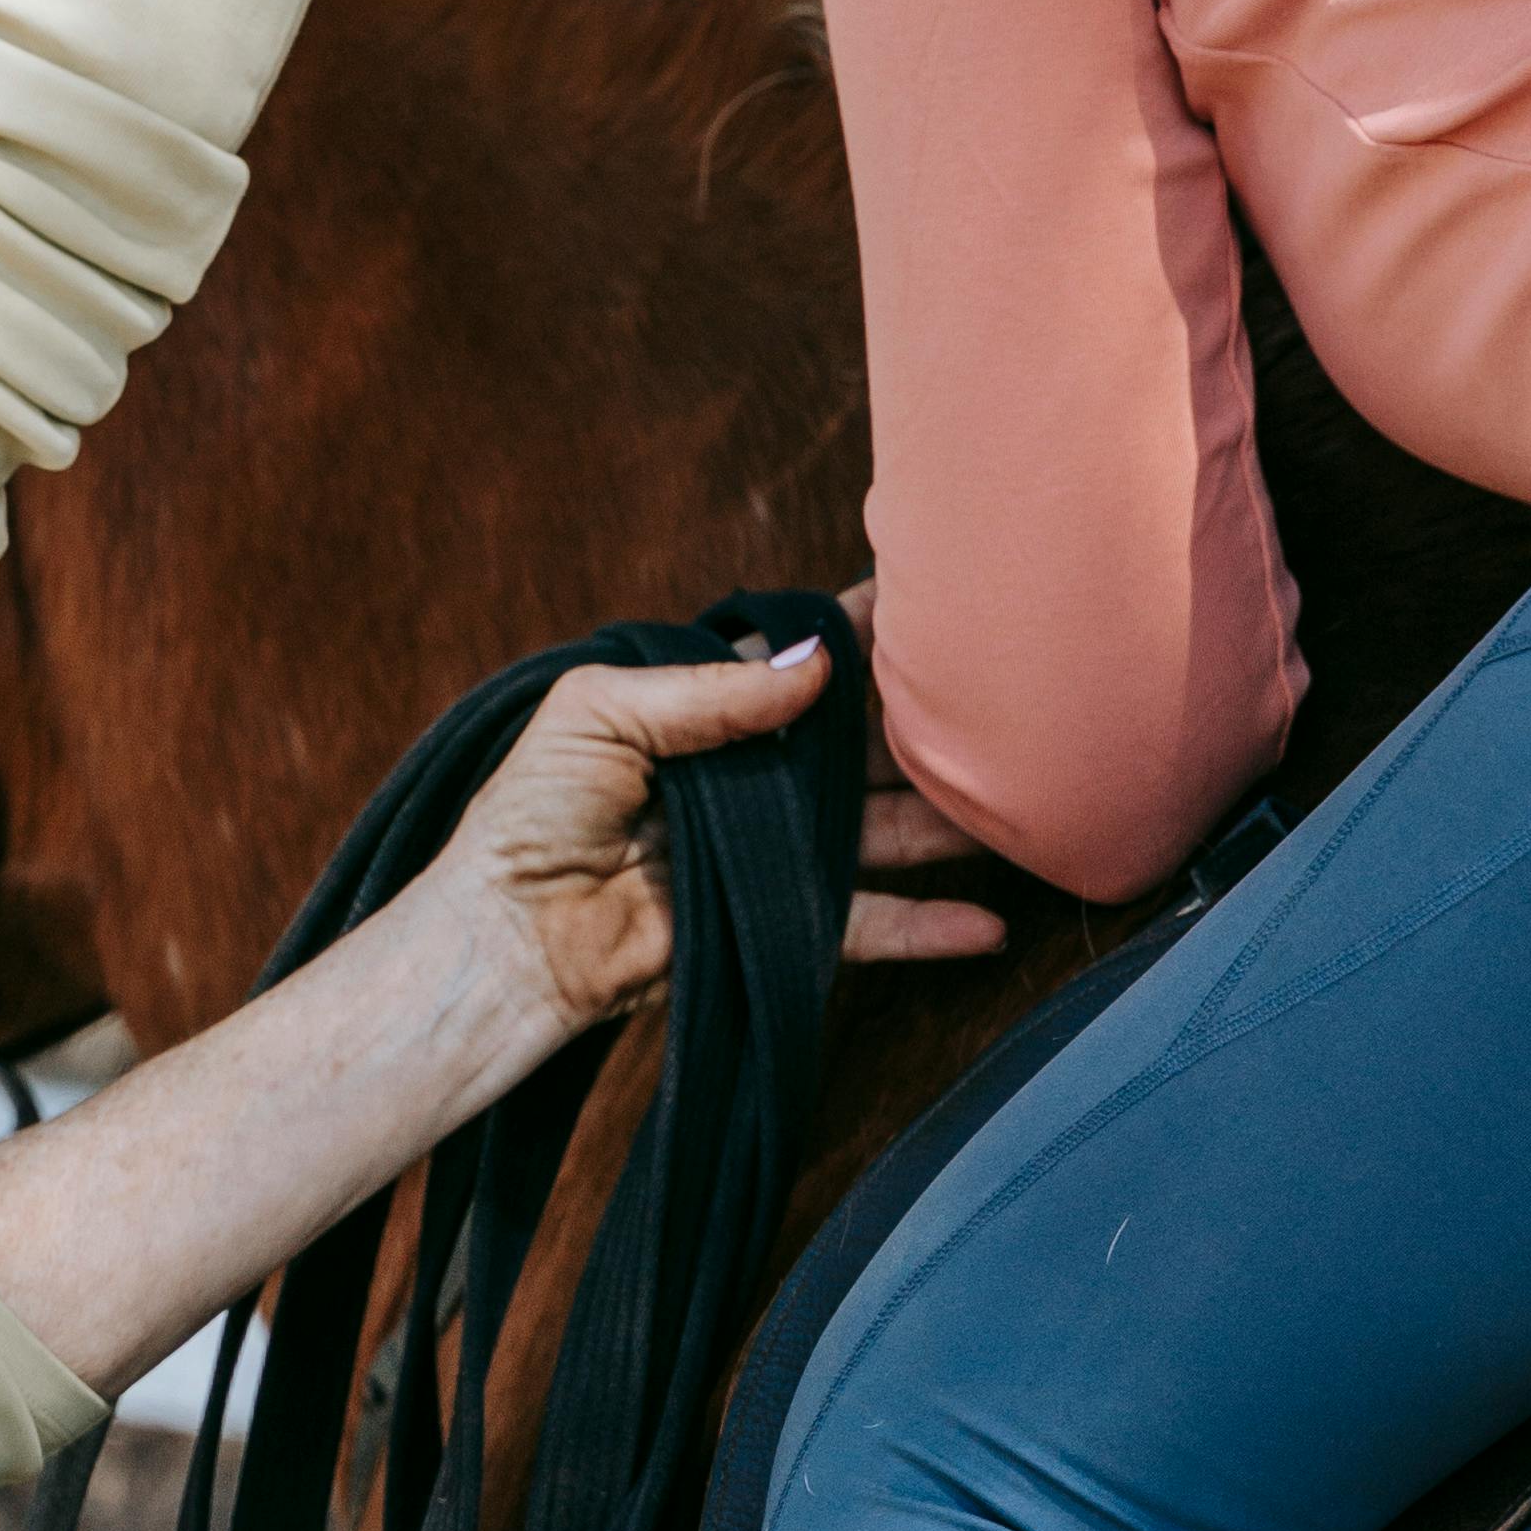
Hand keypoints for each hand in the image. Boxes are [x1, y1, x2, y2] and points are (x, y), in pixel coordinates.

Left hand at [436, 630, 1003, 1047]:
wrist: (508, 933)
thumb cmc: (531, 811)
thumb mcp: (601, 712)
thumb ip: (709, 690)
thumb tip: (816, 665)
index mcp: (700, 714)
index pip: (794, 665)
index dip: (855, 636)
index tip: (927, 597)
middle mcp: (746, 781)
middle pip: (854, 748)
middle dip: (921, 724)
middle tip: (1002, 694)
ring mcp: (766, 855)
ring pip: (878, 830)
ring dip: (945, 820)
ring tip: (1022, 800)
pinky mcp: (773, 925)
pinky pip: (863, 925)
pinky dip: (924, 929)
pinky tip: (987, 926)